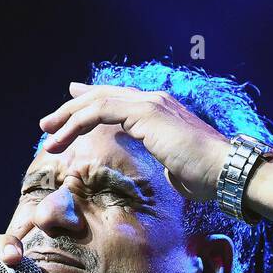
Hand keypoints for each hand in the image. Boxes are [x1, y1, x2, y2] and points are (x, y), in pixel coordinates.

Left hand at [38, 83, 232, 202]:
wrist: (225, 170)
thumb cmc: (207, 176)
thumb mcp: (178, 167)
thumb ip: (166, 161)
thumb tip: (166, 170)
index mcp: (161, 110)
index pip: (119, 100)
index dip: (92, 101)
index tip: (72, 107)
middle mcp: (154, 100)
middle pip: (102, 96)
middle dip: (71, 108)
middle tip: (49, 123)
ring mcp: (149, 103)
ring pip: (96, 102)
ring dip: (68, 118)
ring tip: (48, 134)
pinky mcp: (145, 112)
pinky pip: (100, 111)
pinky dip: (78, 122)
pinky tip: (64, 136)